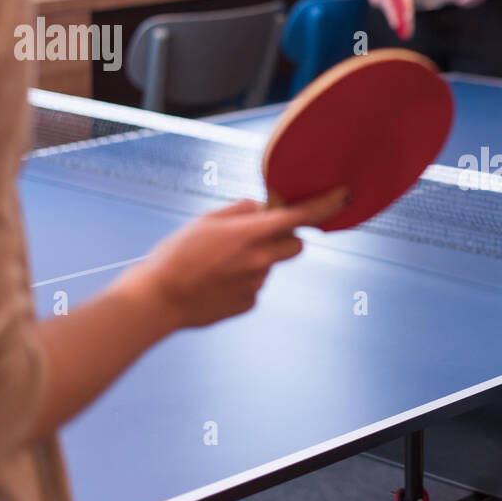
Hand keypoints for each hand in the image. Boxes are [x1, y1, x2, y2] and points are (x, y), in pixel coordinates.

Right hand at [115, 188, 347, 329]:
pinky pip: (256, 286)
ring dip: (257, 260)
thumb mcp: (205, 220)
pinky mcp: (249, 303)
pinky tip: (216, 282)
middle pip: (296, 245)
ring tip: (219, 264)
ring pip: (271, 266)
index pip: (299, 217)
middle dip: (285, 238)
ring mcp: (256, 285)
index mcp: (248, 234)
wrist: (158, 299)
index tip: (343, 197)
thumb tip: (260, 207)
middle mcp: (259, 260)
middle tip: (256, 237)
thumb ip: (239, 211)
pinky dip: (243, 281)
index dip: (325, 206)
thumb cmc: (175, 256)